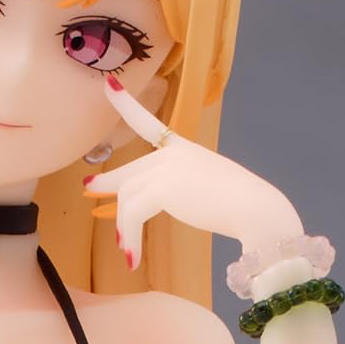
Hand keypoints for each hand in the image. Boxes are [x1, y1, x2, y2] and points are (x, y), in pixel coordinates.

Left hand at [83, 77, 301, 269]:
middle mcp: (172, 154)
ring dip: (125, 228)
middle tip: (89, 190)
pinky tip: (132, 258)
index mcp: (184, 149)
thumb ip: (176, 189)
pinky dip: (130, 238)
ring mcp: (165, 168)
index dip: (126, 104)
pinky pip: (133, 215)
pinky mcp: (161, 189)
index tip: (108, 85)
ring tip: (127, 251)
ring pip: (128, 199)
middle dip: (107, 183)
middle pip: (129, 173)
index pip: (148, 123)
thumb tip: (150, 202)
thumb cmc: (238, 205)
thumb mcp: (203, 187)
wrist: (255, 209)